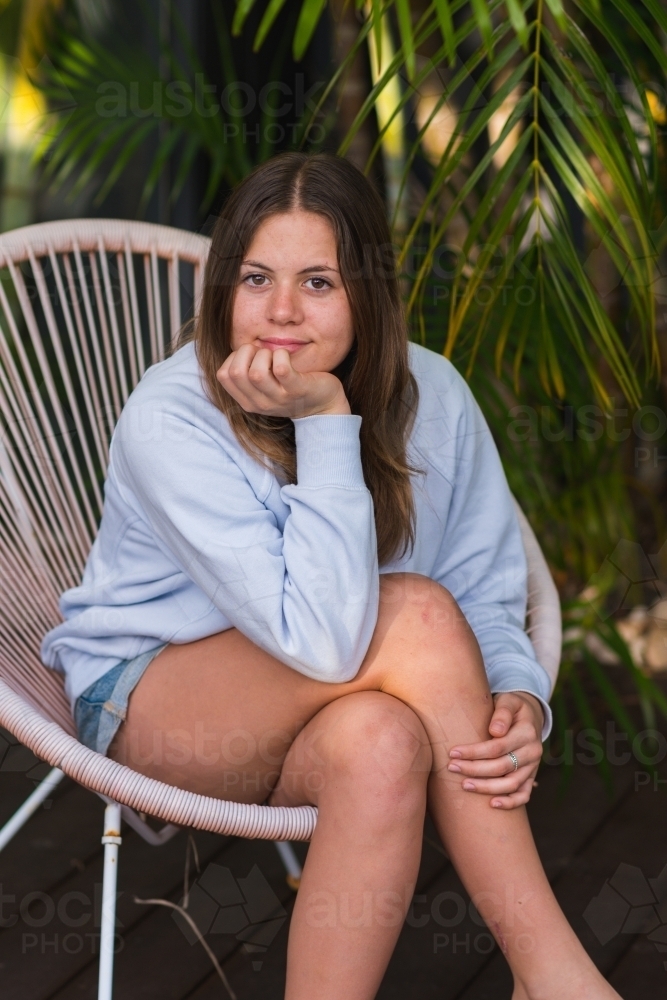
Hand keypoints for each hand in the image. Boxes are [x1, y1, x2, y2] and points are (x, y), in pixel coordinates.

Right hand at [217, 343, 350, 417]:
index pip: (223, 375)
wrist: (323, 406)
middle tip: (262, 352)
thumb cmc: (291, 388)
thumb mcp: (264, 387)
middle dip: (246, 353)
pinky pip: (281, 369)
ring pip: (256, 373)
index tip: (251, 356)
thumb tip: (238, 349)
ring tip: (275, 355)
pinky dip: (281, 355)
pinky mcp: (297, 390)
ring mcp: (279, 399)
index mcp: (248, 401)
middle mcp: (260, 403)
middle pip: (235, 373)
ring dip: (264, 354)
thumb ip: (247, 373)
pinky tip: (286, 356)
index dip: (234, 357)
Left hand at [447, 692, 543, 808]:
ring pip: (511, 784)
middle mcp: (533, 752)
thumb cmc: (511, 707)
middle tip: (452, 768)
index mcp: (527, 732)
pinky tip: (491, 804)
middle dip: (474, 769)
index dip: (474, 752)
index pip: (497, 747)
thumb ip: (502, 712)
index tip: (453, 753)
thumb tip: (495, 731)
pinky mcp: (531, 777)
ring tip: (465, 785)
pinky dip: (510, 802)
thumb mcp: (508, 700)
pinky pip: (524, 795)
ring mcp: (533, 767)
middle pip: (501, 767)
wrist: (529, 717)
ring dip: (487, 787)